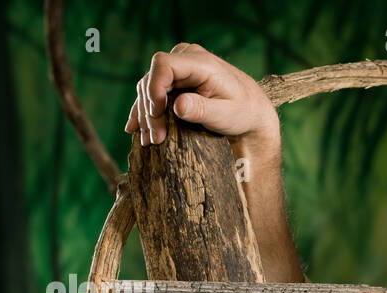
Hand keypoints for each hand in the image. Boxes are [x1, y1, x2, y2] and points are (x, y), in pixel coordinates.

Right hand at [125, 42, 278, 148]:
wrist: (251, 111)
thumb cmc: (243, 112)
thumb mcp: (227, 114)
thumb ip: (202, 109)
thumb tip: (177, 105)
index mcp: (200, 62)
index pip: (163, 64)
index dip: (154, 88)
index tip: (157, 114)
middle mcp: (185, 58)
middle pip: (152, 79)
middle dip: (150, 111)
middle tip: (156, 139)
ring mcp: (177, 67)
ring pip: (148, 88)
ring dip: (146, 115)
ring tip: (149, 141)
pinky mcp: (173, 79)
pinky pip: (152, 93)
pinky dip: (145, 112)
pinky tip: (136, 129)